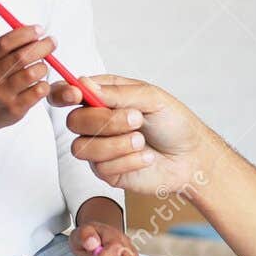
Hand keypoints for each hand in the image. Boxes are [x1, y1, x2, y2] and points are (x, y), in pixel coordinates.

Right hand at [0, 24, 55, 129]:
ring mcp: (2, 94)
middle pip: (21, 57)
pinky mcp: (15, 108)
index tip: (40, 30)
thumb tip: (36, 31)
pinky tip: (40, 84)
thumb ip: (11, 46)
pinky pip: (38, 91)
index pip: (5, 43)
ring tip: (42, 68)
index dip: (25, 34)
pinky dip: (44, 84)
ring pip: (32, 74)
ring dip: (43, 67)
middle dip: (42, 46)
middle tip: (52, 42)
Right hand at [50, 75, 208, 194]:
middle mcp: (97, 122)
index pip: (67, 93)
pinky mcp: (107, 171)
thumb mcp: (151, 98)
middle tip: (135, 119)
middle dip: (105, 121)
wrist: (191, 158)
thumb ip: (117, 92)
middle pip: (73, 121)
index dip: (63, 94)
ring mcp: (100, 147)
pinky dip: (127, 161)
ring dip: (116, 144)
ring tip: (141, 141)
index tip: (76, 95)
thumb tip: (84, 83)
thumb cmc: (174, 123)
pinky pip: (101, 167)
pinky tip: (145, 157)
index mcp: (103, 97)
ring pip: (82, 147)